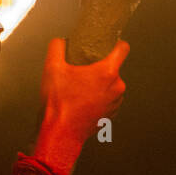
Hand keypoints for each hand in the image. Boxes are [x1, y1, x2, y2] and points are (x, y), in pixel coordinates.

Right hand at [38, 38, 128, 160]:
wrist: (61, 133)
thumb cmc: (58, 102)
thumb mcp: (52, 68)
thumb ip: (57, 47)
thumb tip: (61, 41)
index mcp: (107, 72)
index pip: (123, 48)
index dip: (115, 43)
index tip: (107, 44)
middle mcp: (117, 87)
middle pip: (113, 68)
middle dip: (99, 67)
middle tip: (81, 71)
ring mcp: (116, 102)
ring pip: (111, 85)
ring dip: (99, 84)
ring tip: (79, 89)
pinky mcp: (111, 115)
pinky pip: (108, 100)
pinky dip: (98, 98)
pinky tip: (82, 102)